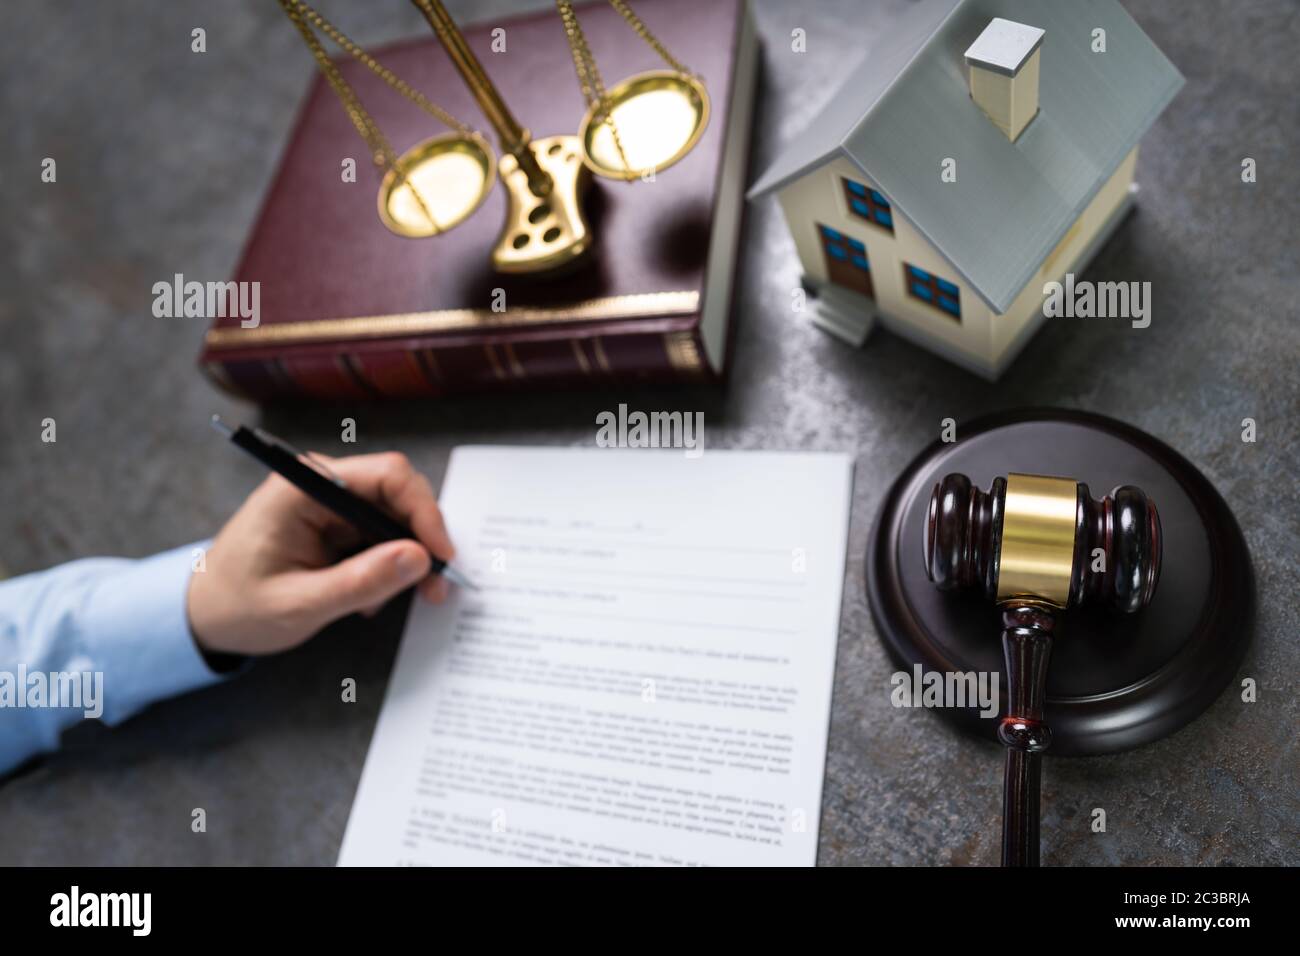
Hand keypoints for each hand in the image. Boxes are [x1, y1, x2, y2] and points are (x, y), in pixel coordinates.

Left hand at [187, 452, 453, 656]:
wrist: (202, 616)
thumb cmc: (237, 606)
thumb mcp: (300, 604)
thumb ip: (360, 582)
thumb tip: (419, 558)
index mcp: (303, 486)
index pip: (387, 476)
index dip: (424, 513)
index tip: (441, 556)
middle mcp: (320, 484)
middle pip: (399, 494)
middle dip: (422, 541)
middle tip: (435, 588)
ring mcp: (328, 502)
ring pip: (395, 518)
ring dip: (406, 558)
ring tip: (393, 601)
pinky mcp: (334, 523)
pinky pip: (379, 535)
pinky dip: (388, 565)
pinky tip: (370, 597)